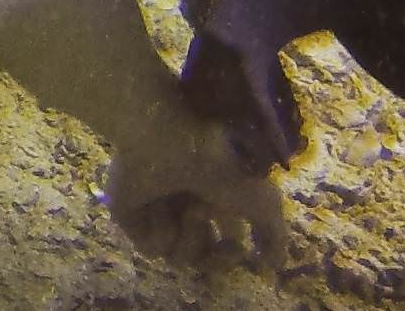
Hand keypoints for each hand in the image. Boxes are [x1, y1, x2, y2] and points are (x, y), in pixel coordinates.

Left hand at [106, 111, 285, 266]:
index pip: (219, 244)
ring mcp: (155, 209)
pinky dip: (162, 233)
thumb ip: (274, 232)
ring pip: (178, 257)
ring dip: (192, 237)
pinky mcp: (130, 214)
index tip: (241, 250)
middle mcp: (182, 205)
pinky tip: (162, 206)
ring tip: (190, 209)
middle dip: (216, 257)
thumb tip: (274, 264)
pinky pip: (152, 249)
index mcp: (207, 198)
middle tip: (222, 245)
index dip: (231, 256)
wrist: (170, 140)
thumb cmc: (218, 163)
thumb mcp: (261, 198)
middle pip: (200, 258)